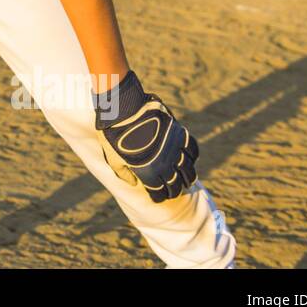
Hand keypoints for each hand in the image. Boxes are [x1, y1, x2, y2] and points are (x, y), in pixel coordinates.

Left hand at [93, 71, 198, 202]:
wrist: (122, 109)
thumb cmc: (113, 134)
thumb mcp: (113, 159)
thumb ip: (124, 174)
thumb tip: (134, 183)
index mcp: (147, 173)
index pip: (160, 192)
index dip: (160, 196)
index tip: (161, 196)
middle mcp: (164, 164)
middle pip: (176, 184)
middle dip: (175, 190)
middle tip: (175, 190)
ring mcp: (173, 149)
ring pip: (188, 169)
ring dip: (188, 177)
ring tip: (187, 179)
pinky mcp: (178, 134)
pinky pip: (192, 149)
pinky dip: (193, 156)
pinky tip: (190, 159)